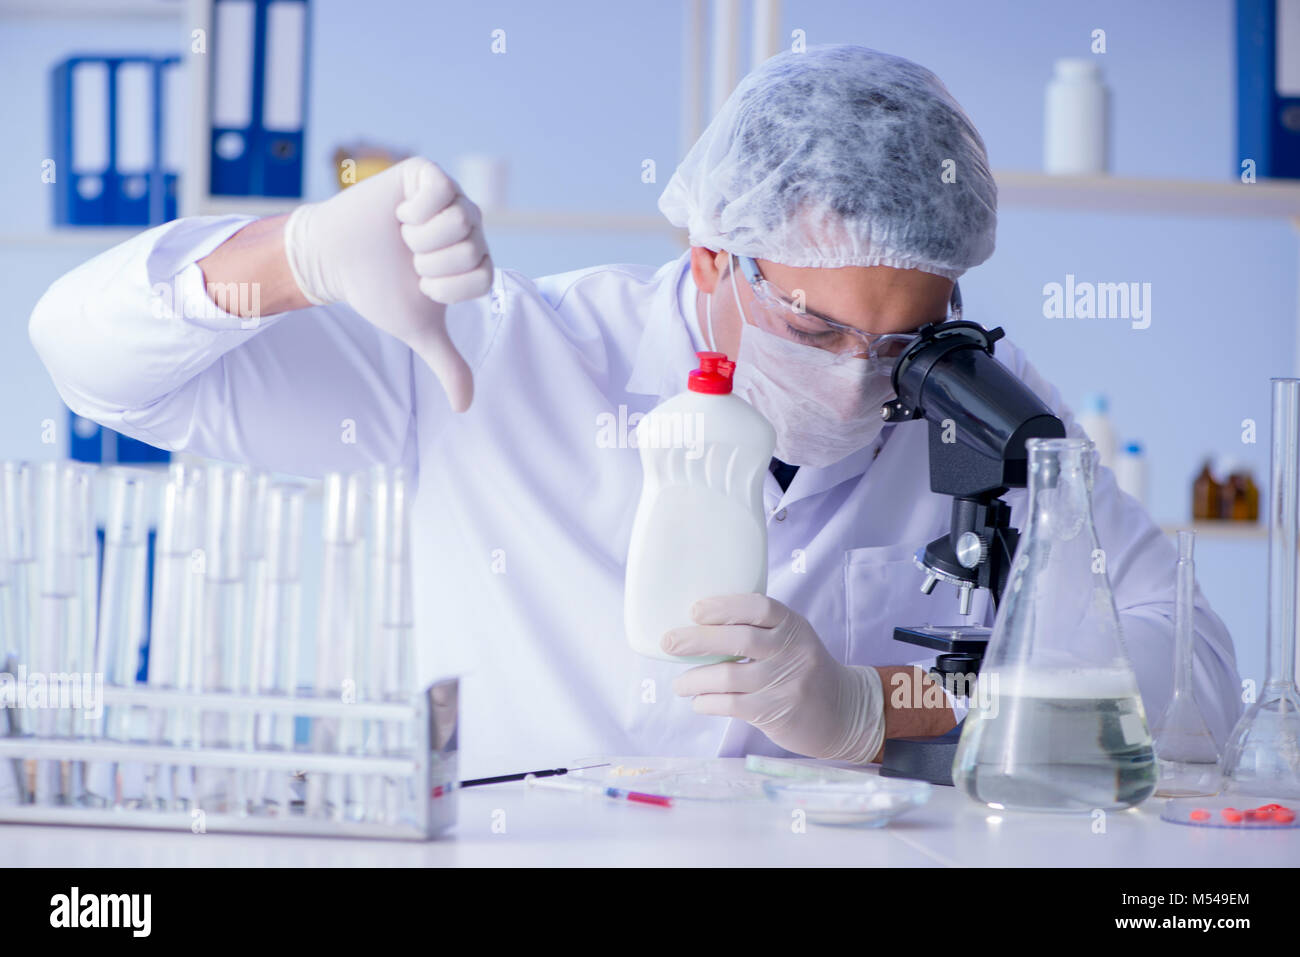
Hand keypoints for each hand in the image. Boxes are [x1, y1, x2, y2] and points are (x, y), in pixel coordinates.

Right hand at [283, 156, 492, 411]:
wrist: (334, 260)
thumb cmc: (378, 289)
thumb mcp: (416, 329)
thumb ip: (447, 364)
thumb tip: (465, 407)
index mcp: (474, 259)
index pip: (482, 279)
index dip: (445, 289)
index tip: (421, 284)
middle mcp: (470, 227)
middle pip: (471, 250)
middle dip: (430, 265)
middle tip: (408, 259)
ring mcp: (451, 198)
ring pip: (460, 222)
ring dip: (421, 239)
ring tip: (402, 238)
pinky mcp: (427, 175)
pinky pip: (442, 191)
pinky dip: (416, 211)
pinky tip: (400, 216)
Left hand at [665, 594, 884, 762]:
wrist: (845, 712)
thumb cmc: (803, 669)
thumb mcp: (792, 640)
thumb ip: (759, 630)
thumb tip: (697, 626)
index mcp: (793, 626)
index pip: (760, 607)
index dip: (725, 606)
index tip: (695, 610)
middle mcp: (792, 651)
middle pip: (739, 639)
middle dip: (698, 640)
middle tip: (669, 642)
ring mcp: (786, 683)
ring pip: (729, 676)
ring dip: (695, 679)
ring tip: (679, 683)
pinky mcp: (777, 712)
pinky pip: (732, 705)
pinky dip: (708, 702)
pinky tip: (698, 701)